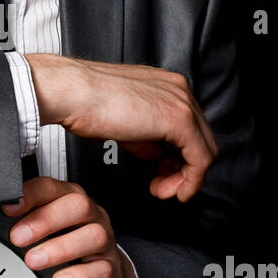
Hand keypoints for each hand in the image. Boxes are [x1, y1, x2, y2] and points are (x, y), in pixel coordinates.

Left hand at [1, 177, 139, 277]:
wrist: (102, 273)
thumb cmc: (68, 243)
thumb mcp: (46, 227)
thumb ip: (25, 219)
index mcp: (70, 199)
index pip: (52, 187)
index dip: (31, 195)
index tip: (9, 208)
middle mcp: (91, 216)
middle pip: (77, 206)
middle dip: (45, 220)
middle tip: (18, 238)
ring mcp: (104, 241)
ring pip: (93, 236)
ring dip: (60, 248)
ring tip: (33, 260)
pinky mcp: (111, 269)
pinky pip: (101, 270)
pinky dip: (79, 276)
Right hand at [25, 53, 218, 201]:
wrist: (72, 93)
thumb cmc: (86, 103)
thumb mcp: (126, 124)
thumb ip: (147, 138)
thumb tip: (157, 155)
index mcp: (167, 86)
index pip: (189, 128)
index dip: (178, 158)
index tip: (163, 175)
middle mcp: (179, 90)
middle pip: (201, 139)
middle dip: (183, 170)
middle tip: (164, 188)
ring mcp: (182, 102)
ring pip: (205, 149)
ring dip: (187, 178)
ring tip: (164, 191)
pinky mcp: (179, 119)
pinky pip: (200, 157)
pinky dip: (191, 180)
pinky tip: (177, 191)